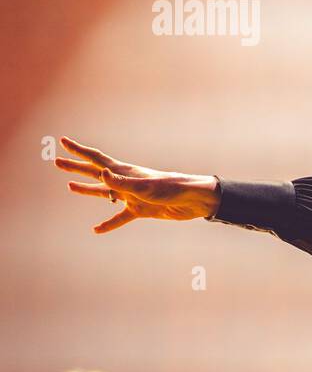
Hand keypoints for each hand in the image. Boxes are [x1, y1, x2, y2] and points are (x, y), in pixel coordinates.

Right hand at [55, 136, 220, 233]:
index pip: (96, 159)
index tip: (63, 141)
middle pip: (94, 172)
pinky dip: (108, 223)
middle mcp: (125, 181)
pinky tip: (96, 230)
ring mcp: (132, 195)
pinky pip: (119, 217)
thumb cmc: (172, 188)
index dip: (78, 150)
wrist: (194, 200)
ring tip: (69, 187)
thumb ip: (121, 182)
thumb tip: (100, 173)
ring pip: (104, 193)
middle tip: (56, 162)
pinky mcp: (140, 209)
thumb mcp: (144, 186)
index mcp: (124, 171)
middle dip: (76, 167)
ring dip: (86, 189)